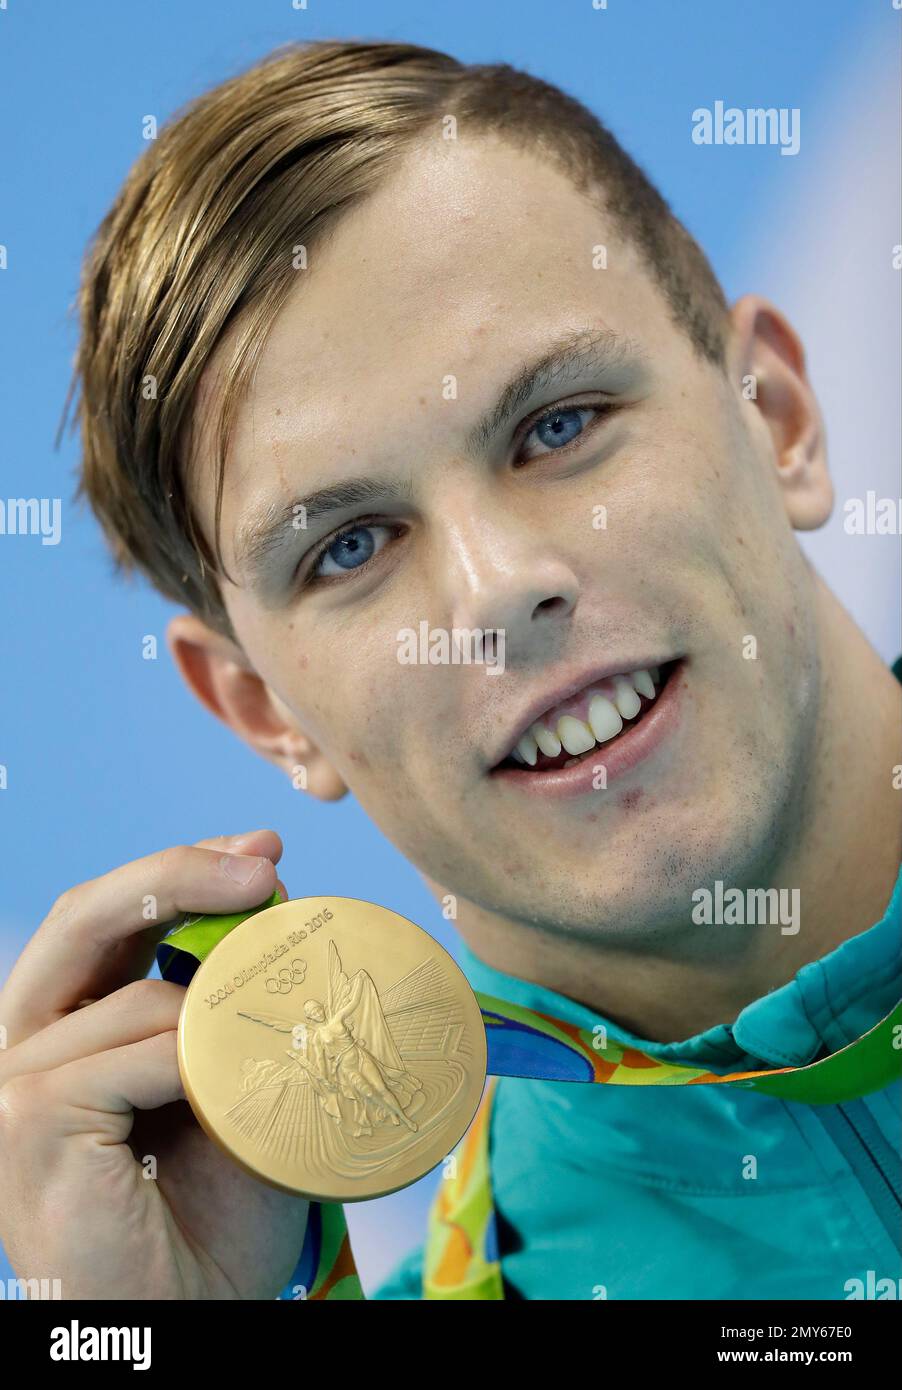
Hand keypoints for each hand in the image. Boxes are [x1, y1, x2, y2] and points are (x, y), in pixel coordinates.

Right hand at [0, 830, 310, 1299]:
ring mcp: (16, 1081)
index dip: (182, 867)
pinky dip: (200, 1067)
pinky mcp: (31, 1120)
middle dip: (177, 870)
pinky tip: (229, 1104)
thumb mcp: (231, 1088)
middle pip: (84, 913)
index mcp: (67, 1023)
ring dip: (220, 1016)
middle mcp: (27, 1042)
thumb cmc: (210, 1216)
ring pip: (131, 999)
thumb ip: (234, 1013)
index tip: (263, 851)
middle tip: (264, 865)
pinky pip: (136, 1057)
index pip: (110, 914)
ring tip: (276, 1057)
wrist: (185, 1322)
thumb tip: (285, 917)